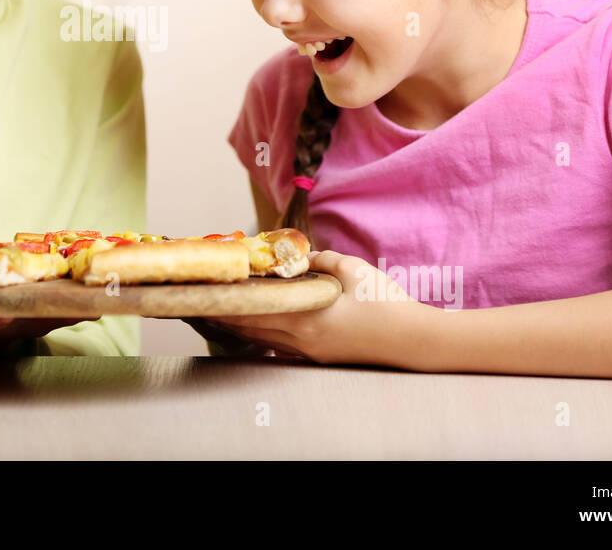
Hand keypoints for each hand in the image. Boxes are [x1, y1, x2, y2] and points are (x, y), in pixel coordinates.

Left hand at [196, 251, 439, 366]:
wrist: (411, 340)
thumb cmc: (384, 303)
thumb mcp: (353, 270)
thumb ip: (322, 260)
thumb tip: (301, 255)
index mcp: (306, 317)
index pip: (254, 311)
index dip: (226, 304)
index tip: (204, 295)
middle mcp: (302, 338)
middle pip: (251, 329)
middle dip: (223, 319)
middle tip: (199, 307)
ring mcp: (310, 351)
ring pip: (263, 340)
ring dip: (240, 329)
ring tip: (218, 318)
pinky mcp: (320, 356)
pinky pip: (281, 347)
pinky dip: (262, 337)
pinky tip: (255, 332)